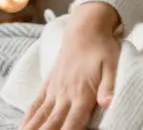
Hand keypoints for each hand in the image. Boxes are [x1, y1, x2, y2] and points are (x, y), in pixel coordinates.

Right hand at [22, 2, 120, 129]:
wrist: (86, 29)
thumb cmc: (102, 48)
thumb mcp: (112, 65)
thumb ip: (109, 86)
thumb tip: (108, 103)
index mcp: (82, 93)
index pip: (73, 124)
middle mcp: (65, 95)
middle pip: (53, 124)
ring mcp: (54, 90)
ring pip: (40, 117)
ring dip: (34, 129)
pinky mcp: (48, 84)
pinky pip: (35, 105)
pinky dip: (28, 118)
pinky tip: (24, 127)